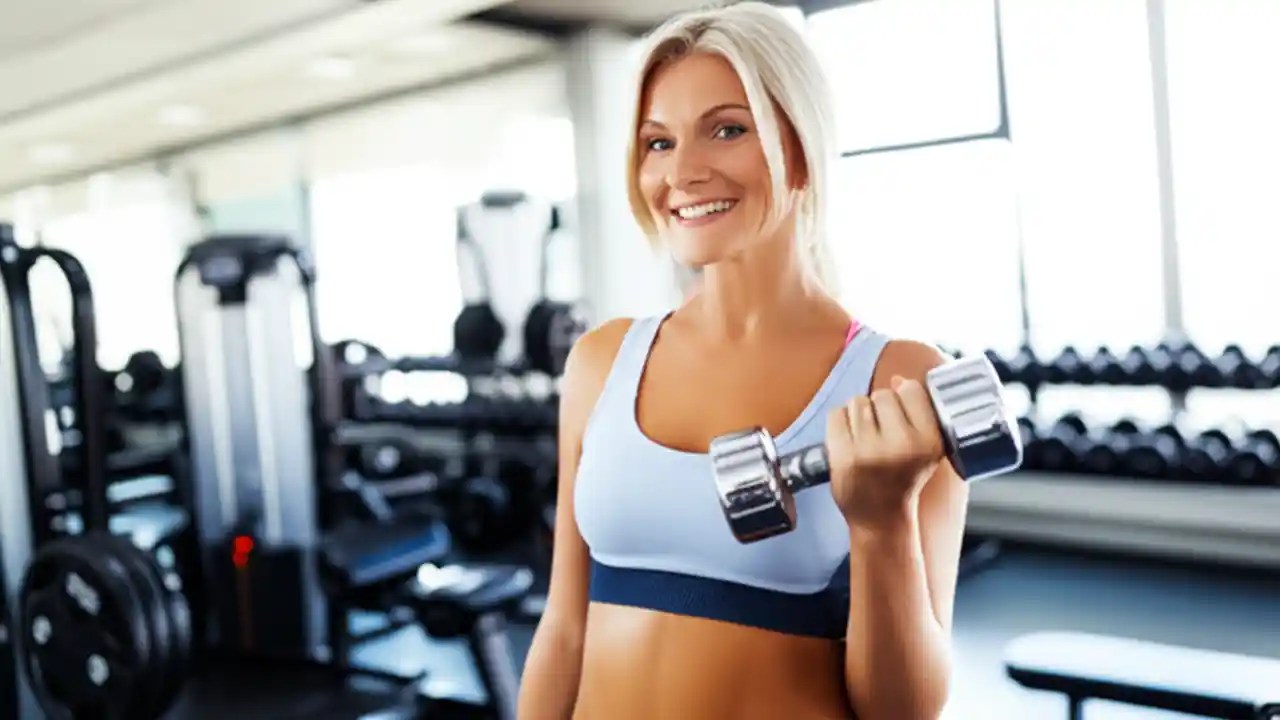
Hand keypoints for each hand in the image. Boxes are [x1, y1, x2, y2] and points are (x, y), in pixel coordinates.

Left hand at [825, 375, 945, 529]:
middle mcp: (902, 444)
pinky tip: (849, 440)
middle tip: (882, 432)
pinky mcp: (844, 456)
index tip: (902, 415)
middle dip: (880, 408)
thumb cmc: (905, 479)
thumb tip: (898, 380)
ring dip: (859, 414)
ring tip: (866, 437)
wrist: (881, 518)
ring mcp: (870, 450)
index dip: (904, 396)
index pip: (912, 390)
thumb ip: (918, 412)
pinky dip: (840, 422)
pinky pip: (836, 414)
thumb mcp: (926, 448)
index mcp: (929, 441)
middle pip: (883, 394)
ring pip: (858, 401)